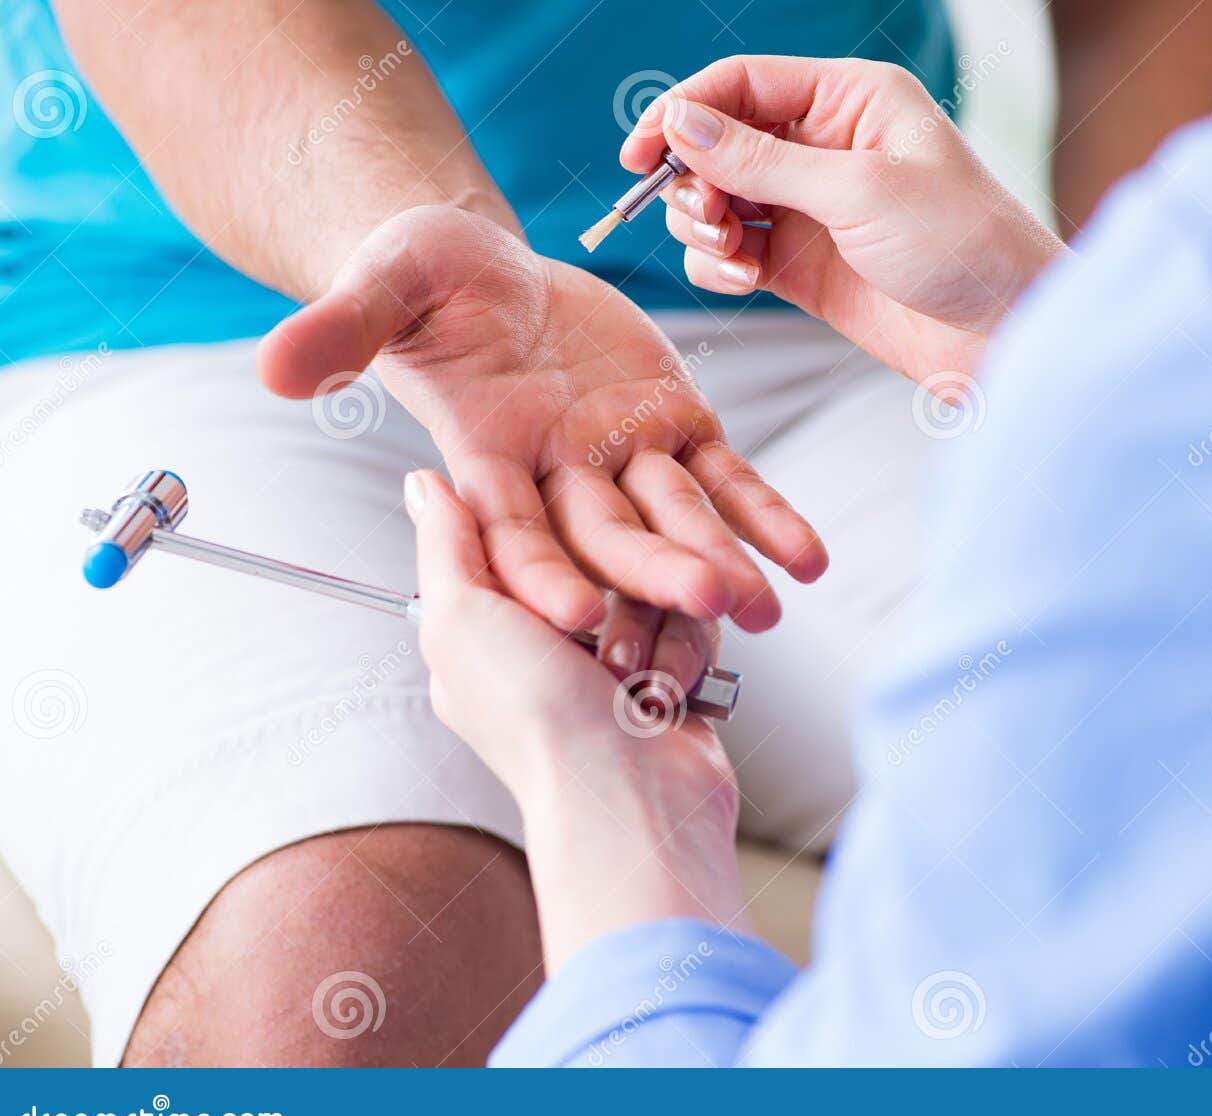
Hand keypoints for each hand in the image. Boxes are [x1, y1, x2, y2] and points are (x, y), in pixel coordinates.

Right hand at [256, 204, 827, 646]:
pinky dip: (766, 517)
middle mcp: (558, 477)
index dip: (539, 574)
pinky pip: (728, 480)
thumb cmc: (424, 277)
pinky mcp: (676, 430)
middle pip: (608, 541)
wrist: (490, 270)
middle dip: (656, 577)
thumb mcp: (386, 285)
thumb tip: (270, 367)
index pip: (512, 531)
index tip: (576, 617)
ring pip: (676, 521)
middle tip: (711, 610)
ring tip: (771, 603)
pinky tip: (808, 559)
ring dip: (722, 561)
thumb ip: (343, 330)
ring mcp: (621, 459)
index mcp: (487, 460)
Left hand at [406, 468, 745, 971]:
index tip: (560, 542)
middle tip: (605, 618)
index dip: (541, 545)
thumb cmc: (535, 719)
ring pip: (651, 591)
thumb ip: (445, 543)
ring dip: (649, 630)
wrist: (629, 801)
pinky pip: (690, 629)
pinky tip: (666, 695)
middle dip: (610, 591)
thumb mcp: (461, 618)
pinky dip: (682, 657)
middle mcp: (545, 655)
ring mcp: (611, 672)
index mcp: (484, 640)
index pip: (515, 552)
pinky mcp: (670, 682)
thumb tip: (423, 483)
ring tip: (634, 676)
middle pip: (594, 564)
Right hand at [621, 56, 1065, 385]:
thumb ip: (762, 158)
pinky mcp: (803, 265)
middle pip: (718, 142)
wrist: (1005, 331)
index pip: (741, 84)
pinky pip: (733, 252)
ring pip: (718, 200)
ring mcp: (811, 208)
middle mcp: (825, 147)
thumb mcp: (858, 191)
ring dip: (703, 225)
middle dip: (694, 179)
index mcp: (849, 100)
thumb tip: (682, 123)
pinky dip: (720, 265)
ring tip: (730, 251)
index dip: (682, 111)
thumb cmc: (961, 244)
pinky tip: (741, 279)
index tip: (640, 153)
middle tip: (707, 216)